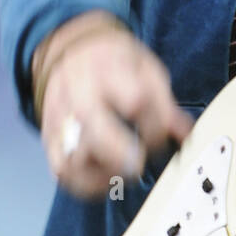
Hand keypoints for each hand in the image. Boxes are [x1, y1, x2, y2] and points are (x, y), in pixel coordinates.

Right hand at [34, 18, 193, 196]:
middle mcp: (79, 92)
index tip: (162, 135)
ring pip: (72, 156)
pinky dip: (86, 184)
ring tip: (125, 172)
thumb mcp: (144, 67)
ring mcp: (61, 117)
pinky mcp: (51, 138)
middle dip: (120, 152)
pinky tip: (107, 180)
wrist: (70, 51)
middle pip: (93, 125)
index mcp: (108, 69)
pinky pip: (62, 171)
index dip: (155, 124)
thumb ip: (164, 102)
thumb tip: (185, 134)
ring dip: (103, 173)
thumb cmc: (112, 61)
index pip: (135, 100)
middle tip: (139, 164)